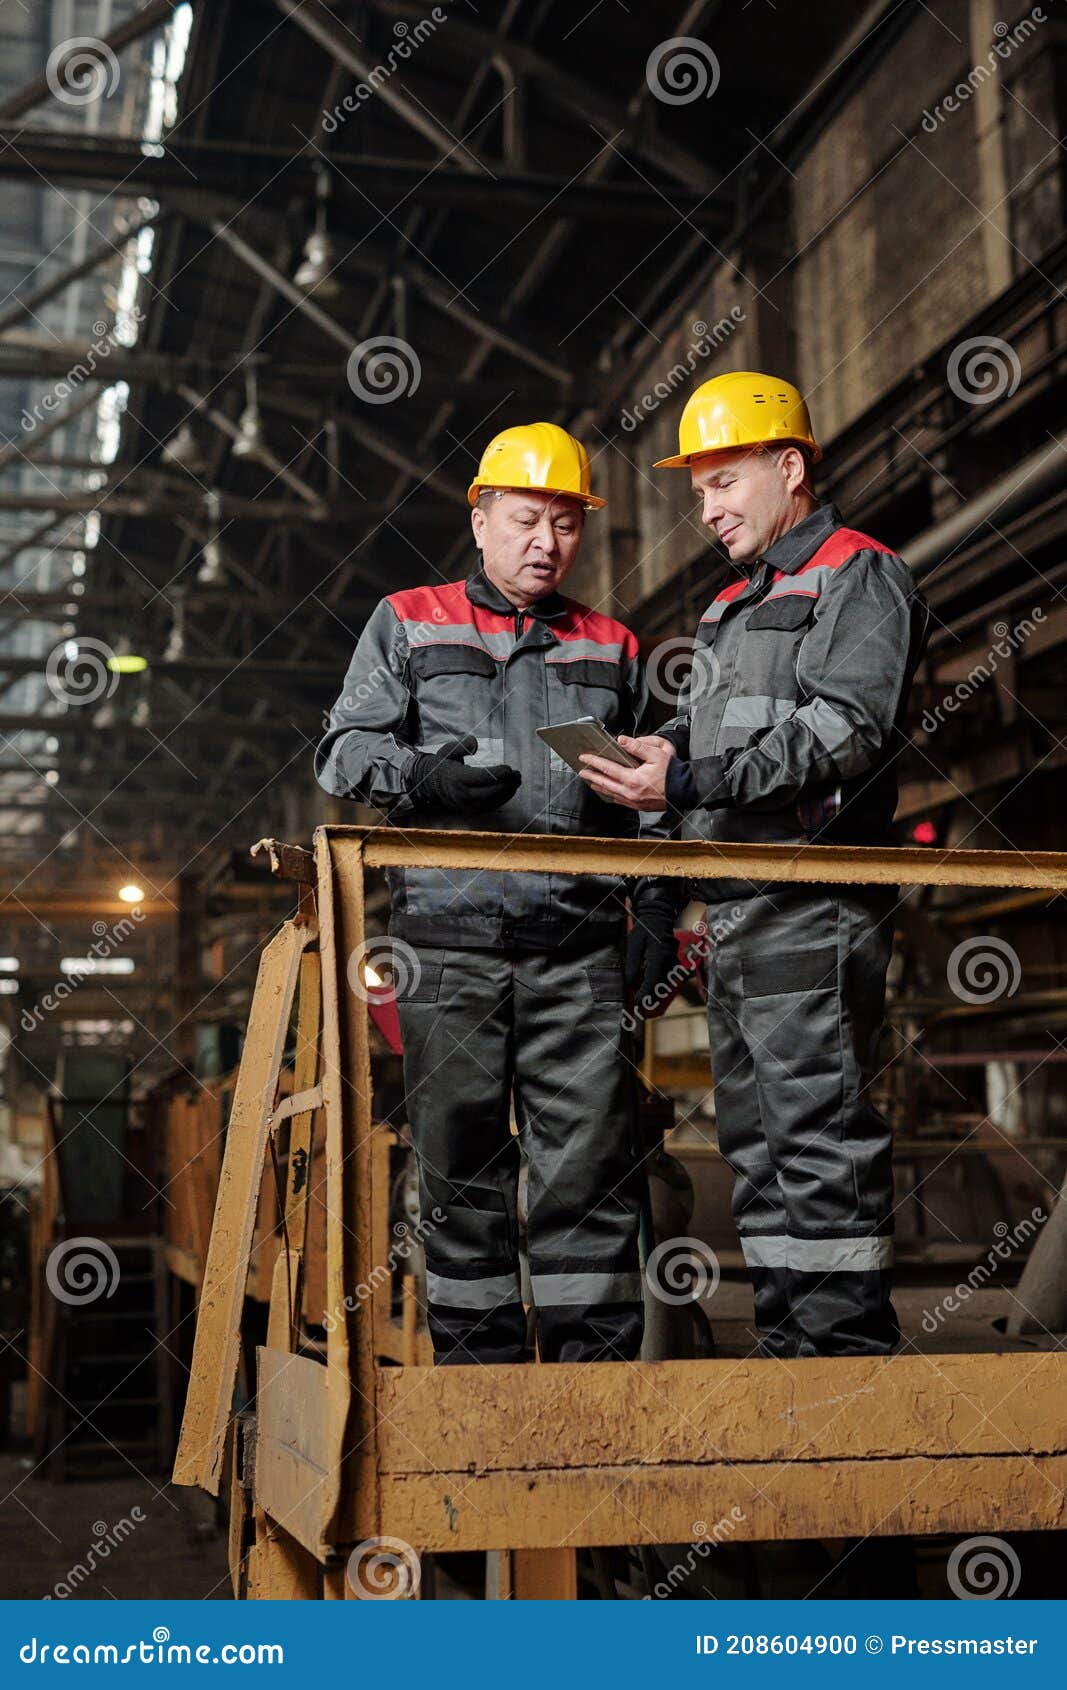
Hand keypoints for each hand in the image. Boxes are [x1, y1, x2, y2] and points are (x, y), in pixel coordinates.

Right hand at [407, 736, 520, 813]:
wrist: (432, 786)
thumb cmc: (443, 765)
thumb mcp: (448, 751)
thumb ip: (461, 745)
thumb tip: (475, 743)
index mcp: (456, 778)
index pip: (482, 778)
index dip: (498, 774)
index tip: (509, 768)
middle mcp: (462, 795)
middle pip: (490, 792)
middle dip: (507, 784)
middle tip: (517, 774)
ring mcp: (467, 805)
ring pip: (492, 802)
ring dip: (508, 792)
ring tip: (517, 780)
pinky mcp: (472, 810)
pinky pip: (490, 807)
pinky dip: (503, 799)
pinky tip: (510, 789)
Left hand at [578, 733, 675, 809]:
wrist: (684, 790)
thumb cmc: (671, 772)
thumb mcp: (656, 754)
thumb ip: (637, 747)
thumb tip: (621, 740)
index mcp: (633, 779)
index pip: (608, 768)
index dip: (594, 762)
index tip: (584, 757)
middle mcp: (630, 792)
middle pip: (604, 783)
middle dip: (591, 776)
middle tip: (581, 771)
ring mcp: (633, 801)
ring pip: (610, 793)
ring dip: (599, 786)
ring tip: (590, 781)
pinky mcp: (638, 806)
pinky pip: (619, 800)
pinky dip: (610, 794)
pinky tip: (607, 791)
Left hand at [625, 897, 680, 1019]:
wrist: (658, 918)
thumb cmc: (644, 929)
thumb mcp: (634, 944)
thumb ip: (632, 964)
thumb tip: (629, 983)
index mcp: (659, 955)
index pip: (653, 979)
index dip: (645, 993)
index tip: (637, 1004)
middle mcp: (669, 961)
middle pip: (659, 985)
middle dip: (648, 995)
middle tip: (635, 1004)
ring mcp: (674, 963)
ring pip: (663, 983)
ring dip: (652, 989)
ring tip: (639, 994)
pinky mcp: (673, 964)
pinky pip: (665, 978)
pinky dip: (656, 983)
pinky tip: (646, 984)